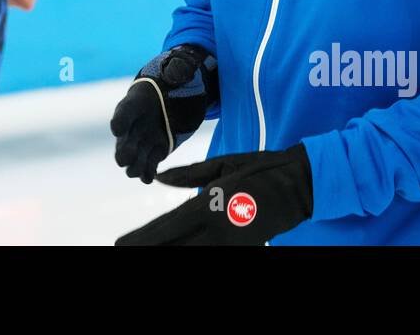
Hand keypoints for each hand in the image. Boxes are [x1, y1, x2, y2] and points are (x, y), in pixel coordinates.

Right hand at [110, 44, 217, 183]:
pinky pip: (148, 165)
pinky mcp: (157, 150)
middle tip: (125, 157)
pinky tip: (149, 177)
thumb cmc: (171, 81)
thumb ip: (178, 70)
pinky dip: (146, 172)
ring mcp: (144, 139)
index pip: (125, 110)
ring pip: (133, 157)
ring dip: (133, 165)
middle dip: (123, 149)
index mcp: (136, 101)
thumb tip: (182, 67)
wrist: (175, 95)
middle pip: (124, 139)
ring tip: (136, 171)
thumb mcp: (177, 72)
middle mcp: (135, 124)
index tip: (117, 128)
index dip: (121, 119)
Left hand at [116, 145, 312, 245]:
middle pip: (173, 244)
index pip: (166, 226)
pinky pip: (210, 255)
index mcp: (208, 203)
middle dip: (147, 249)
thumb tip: (159, 177)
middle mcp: (215, 226)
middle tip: (121, 251)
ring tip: (142, 254)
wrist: (299, 186)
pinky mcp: (242, 249)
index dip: (142, 238)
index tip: (121, 243)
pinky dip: (191, 254)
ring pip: (189, 253)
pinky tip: (178, 254)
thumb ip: (188, 176)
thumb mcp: (222, 165)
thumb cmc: (259, 170)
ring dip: (166, 254)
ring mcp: (230, 242)